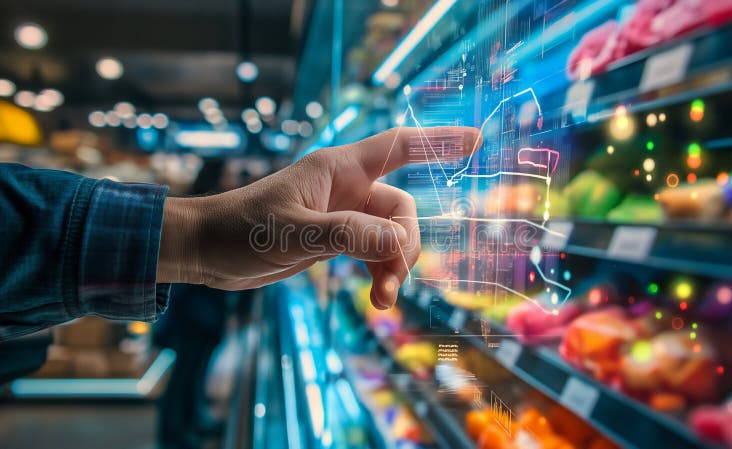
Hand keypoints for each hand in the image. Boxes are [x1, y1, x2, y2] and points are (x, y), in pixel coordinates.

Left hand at [157, 126, 481, 308]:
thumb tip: (397, 241)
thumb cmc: (239, 229)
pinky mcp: (334, 240)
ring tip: (381, 299)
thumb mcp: (292, 231)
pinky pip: (373, 253)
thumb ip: (346, 234)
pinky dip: (379, 272)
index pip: (399, 147)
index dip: (439, 141)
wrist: (207, 251)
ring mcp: (341, 216)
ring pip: (389, 237)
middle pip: (401, 210)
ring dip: (393, 266)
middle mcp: (346, 189)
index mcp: (339, 170)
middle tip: (390, 280)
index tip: (476, 141)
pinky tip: (376, 296)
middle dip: (404, 246)